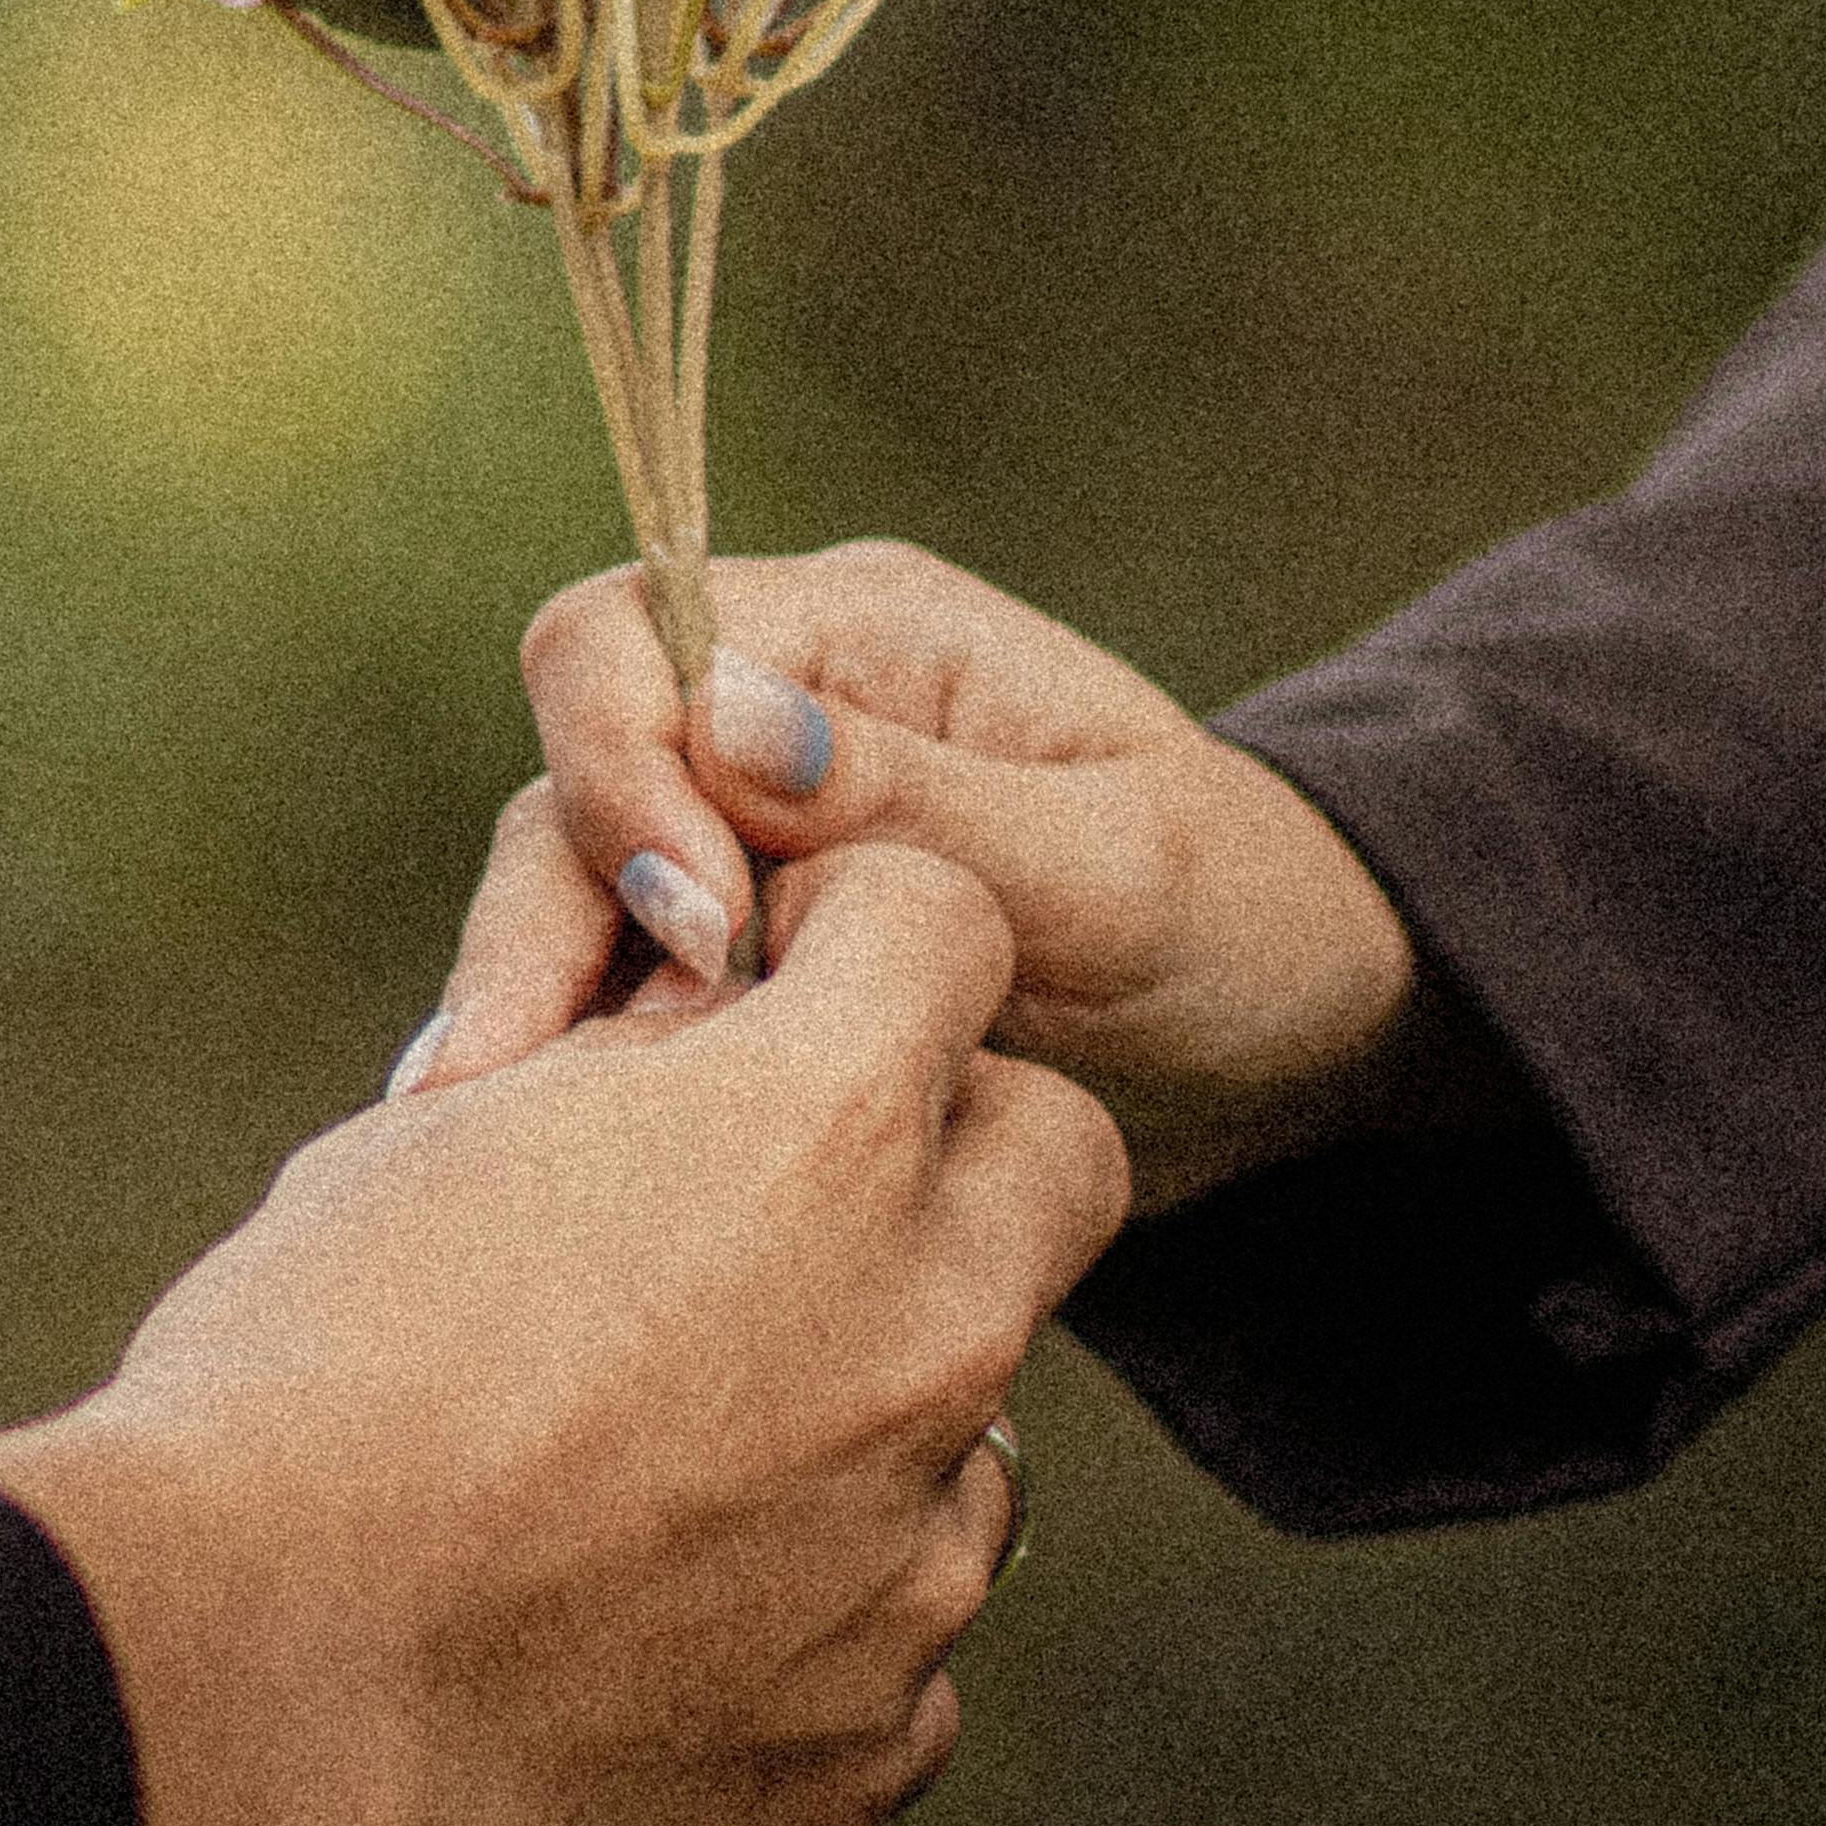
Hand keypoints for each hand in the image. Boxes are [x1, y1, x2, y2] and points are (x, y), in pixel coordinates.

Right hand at [0, 840, 1122, 1825]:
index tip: (772, 983)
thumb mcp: (456, 1130)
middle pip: (1059, 1161)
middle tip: (776, 1208)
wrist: (238, 1682)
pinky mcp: (871, 1744)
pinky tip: (633, 1634)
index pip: (952, 927)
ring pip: (976, 1430)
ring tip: (648, 1465)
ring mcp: (915, 1556)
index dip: (856, 934)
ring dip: (863, 1413)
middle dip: (951, 1151)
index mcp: (822, 1132)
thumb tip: (721, 1030)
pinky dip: (801, 1623)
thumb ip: (643, 1072)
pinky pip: (896, 1646)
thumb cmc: (302, 1366)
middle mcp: (925, 1329)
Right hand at [426, 541, 1490, 1212]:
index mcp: (857, 635)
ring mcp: (748, 845)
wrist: (1285, 1046)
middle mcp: (772, 721)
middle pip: (569, 782)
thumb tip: (717, 720)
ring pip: (572, 908)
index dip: (616, 773)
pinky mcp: (741, 966)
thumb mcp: (1114, 868)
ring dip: (554, 1021)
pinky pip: (616, 1006)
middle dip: (550, 927)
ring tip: (541, 1157)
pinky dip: (590, 1087)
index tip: (696, 938)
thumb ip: (918, 798)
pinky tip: (574, 1190)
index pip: (625, 644)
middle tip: (553, 1092)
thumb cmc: (1241, 926)